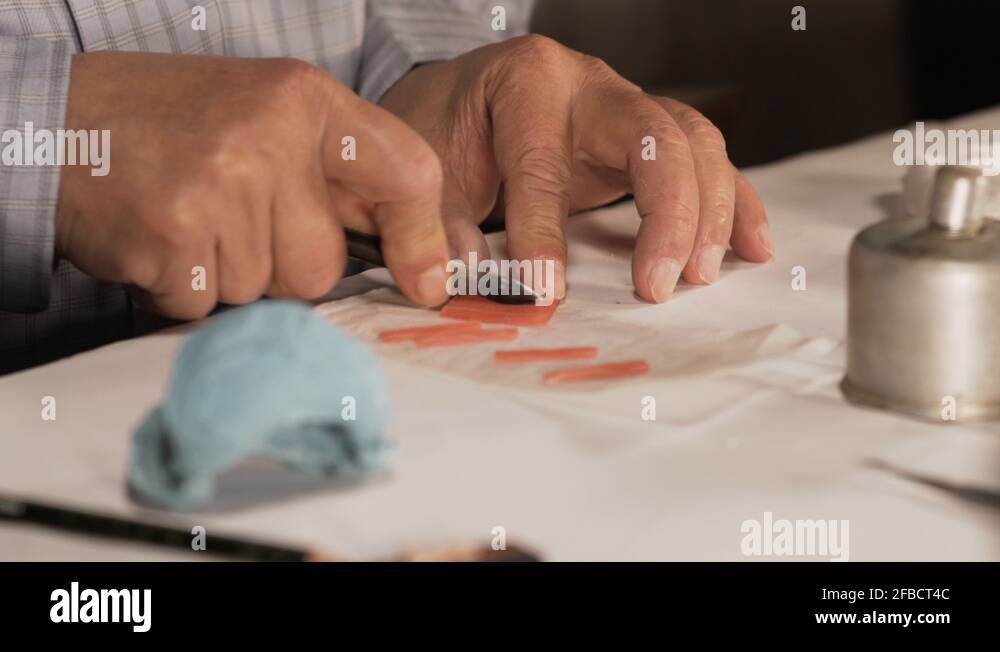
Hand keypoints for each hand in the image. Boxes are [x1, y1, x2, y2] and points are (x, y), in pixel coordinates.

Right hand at [57, 52, 450, 318]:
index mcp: (306, 100)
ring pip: (263, 292)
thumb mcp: (267, 114)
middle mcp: (269, 141)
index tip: (428, 284)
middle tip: (231, 216)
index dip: (422, 237)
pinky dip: (184, 289)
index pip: (407, 173)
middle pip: (320, 268)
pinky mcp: (173, 239)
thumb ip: (336, 171)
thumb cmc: (173, 122)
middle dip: (280, 264)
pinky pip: (208, 307)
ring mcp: (219, 190)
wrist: (57, 120)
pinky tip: (161, 240)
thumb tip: (416, 260)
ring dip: (228, 275)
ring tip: (190, 219)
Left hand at [379, 35, 772, 302]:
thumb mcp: (427, 167)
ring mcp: (627, 104)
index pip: (543, 162)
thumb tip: (465, 277)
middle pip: (654, 136)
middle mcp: (589, 84)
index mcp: (526, 81)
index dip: (543, 232)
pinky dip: (735, 203)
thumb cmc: (447, 128)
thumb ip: (440, 220)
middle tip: (658, 288)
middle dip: (666, 214)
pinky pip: (707, 160)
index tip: (545, 292)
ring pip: (694, 143)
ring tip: (702, 275)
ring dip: (710, 212)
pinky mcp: (649, 134)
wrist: (464, 96)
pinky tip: (752, 248)